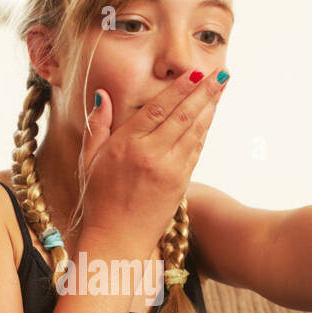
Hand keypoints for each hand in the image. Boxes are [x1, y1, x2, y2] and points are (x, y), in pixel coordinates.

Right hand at [78, 67, 228, 256]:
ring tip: (223, 87)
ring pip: (194, 130)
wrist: (117, 240)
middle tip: (222, 72)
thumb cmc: (99, 201)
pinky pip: (196, 150)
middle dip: (205, 91)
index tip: (196, 72)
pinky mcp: (180, 183)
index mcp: (125, 145)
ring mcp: (168, 169)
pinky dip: (205, 130)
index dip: (180, 88)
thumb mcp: (88, 161)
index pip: (158, 108)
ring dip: (211, 107)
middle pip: (183, 114)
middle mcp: (149, 154)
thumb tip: (103, 95)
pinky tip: (212, 115)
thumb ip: (97, 127)